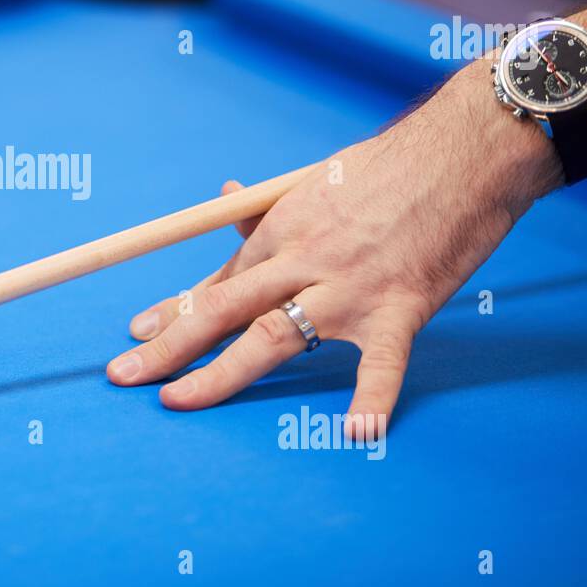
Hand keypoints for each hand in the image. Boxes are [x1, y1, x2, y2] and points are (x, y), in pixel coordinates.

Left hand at [105, 63, 559, 432]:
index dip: (173, 311)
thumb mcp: (316, 184)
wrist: (463, 152)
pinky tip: (356, 434)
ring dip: (221, 373)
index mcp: (281, 230)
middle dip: (167, 344)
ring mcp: (348, 286)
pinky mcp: (401, 307)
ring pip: (272, 335)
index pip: (218, 282)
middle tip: (123, 374)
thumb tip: (225, 198)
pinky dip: (372, 399)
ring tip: (179, 401)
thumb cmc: (388, 167)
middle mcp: (302, 259)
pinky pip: (383, 363)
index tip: (137, 332)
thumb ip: (272, 208)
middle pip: (221, 308)